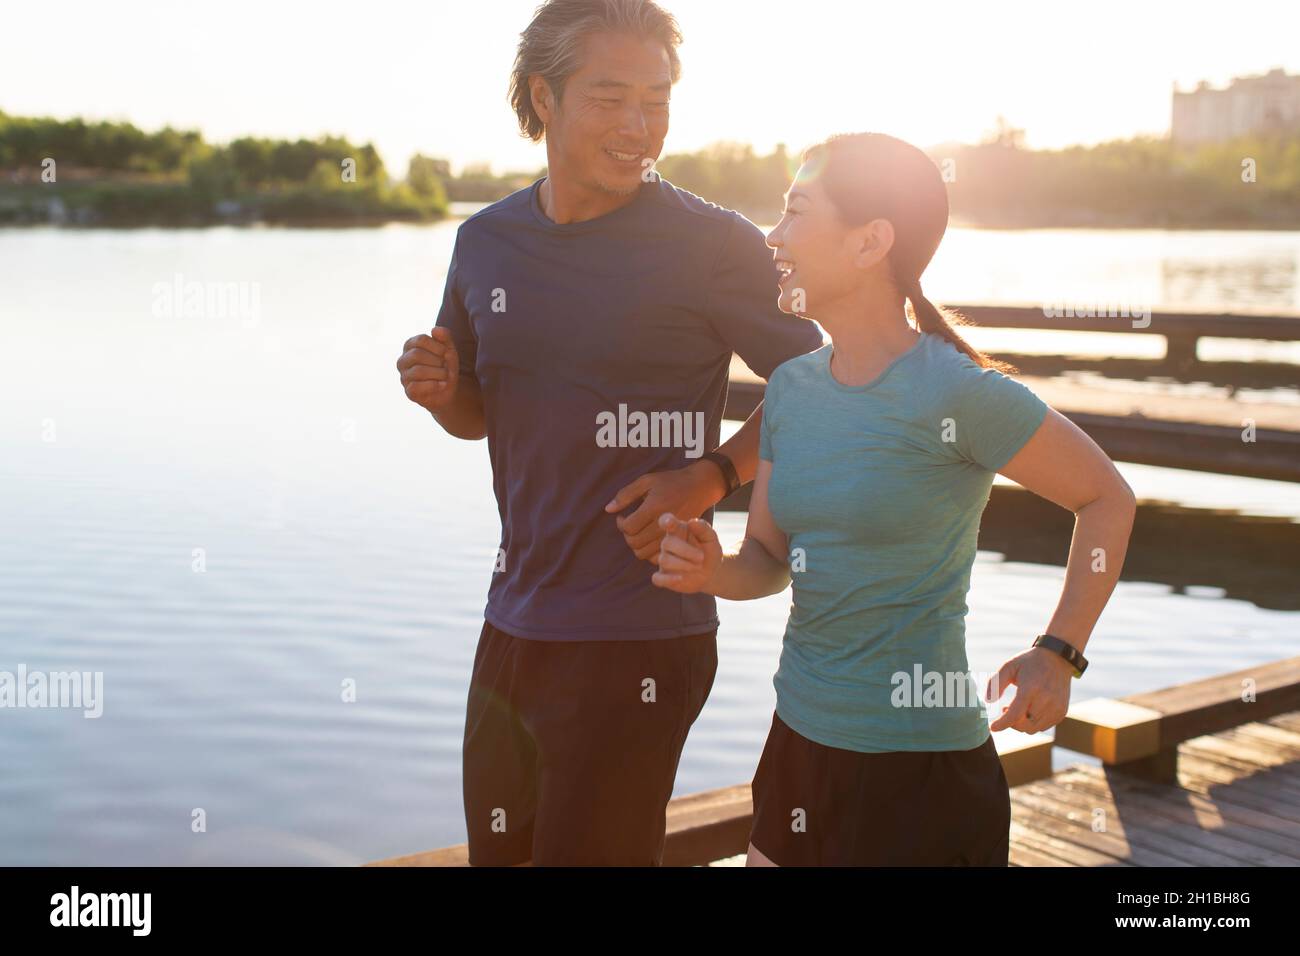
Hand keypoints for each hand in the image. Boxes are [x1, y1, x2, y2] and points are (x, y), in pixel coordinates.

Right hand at [397, 327, 458, 412]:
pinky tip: (442, 385)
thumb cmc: (445, 366)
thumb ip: (445, 336)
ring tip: (446, 376)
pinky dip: (434, 385)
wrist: (449, 390)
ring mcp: (404, 376)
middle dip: (437, 361)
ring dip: (438, 373)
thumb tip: (435, 330)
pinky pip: (417, 387)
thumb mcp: (448, 349)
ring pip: (418, 371)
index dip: (437, 346)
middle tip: (445, 366)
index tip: (446, 353)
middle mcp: (403, 360)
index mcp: (410, 346)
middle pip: (417, 355)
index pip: (420, 340)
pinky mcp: (409, 392)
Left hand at [604, 461, 726, 563]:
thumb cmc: (671, 482)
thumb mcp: (646, 481)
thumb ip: (625, 495)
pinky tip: (649, 540)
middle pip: (635, 542)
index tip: (622, 517)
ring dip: (636, 545)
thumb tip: (608, 509)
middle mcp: (663, 523)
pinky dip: (649, 552)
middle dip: (627, 535)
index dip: (620, 524)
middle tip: (629, 525)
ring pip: (644, 553)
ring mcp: (672, 534)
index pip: (629, 527)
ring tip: (638, 533)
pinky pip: (657, 556)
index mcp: (654, 507)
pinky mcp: (678, 540)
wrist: (699, 487)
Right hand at [651, 513, 721, 592]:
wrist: (711, 573)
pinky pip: (657, 578)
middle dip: (685, 551)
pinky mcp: (664, 576)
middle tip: (701, 557)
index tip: (669, 522)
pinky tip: (681, 578)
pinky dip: (668, 579)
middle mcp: (668, 544)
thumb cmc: (709, 551)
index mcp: (678, 530)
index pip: (666, 521)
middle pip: (666, 543)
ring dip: (683, 564)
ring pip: (664, 560)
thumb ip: (703, 529)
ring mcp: (665, 560)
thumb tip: (692, 522)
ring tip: (698, 567)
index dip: (665, 520)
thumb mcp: (711, 539)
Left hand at [985, 647, 1074, 733]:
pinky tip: (1029, 710)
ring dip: (1021, 724)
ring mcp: (1056, 707)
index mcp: (1030, 687)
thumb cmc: (1029, 662)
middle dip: (1010, 722)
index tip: (992, 727)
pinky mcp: (1062, 712)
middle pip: (1024, 725)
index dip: (1002, 724)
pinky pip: (1043, 727)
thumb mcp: (1009, 666)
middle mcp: (1046, 699)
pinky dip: (1033, 723)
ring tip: (1017, 708)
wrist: (1057, 659)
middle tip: (1005, 709)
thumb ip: (996, 683)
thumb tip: (988, 700)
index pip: (1015, 714)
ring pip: (1033, 729)